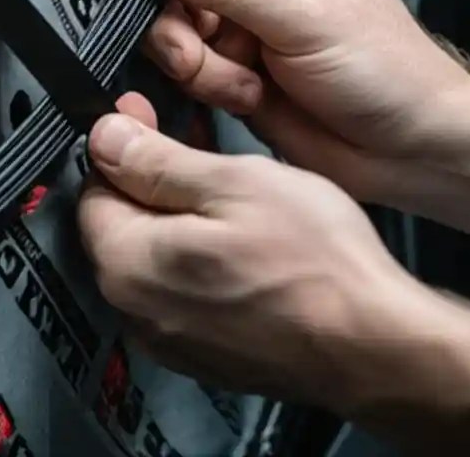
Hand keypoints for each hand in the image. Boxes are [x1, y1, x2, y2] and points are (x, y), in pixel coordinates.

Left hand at [79, 94, 434, 406]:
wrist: (377, 347)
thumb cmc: (316, 265)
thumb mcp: (234, 183)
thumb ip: (157, 162)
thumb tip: (105, 138)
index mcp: (129, 264)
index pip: (92, 190)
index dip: (120, 145)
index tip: (146, 114)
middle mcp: (136, 311)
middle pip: (119, 228)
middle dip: (147, 182)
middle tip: (191, 145)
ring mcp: (170, 340)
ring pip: (153, 261)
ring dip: (176, 222)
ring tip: (227, 192)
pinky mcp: (205, 355)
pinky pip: (182, 294)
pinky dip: (199, 262)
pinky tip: (242, 243)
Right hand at [119, 0, 469, 201]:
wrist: (404, 148)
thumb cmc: (382, 69)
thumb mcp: (304, 17)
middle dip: (172, 17)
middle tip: (193, 52)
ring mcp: (236, 17)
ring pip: (167, 21)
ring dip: (191, 59)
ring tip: (241, 83)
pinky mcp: (226, 62)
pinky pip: (181, 65)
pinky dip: (203, 85)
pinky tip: (248, 97)